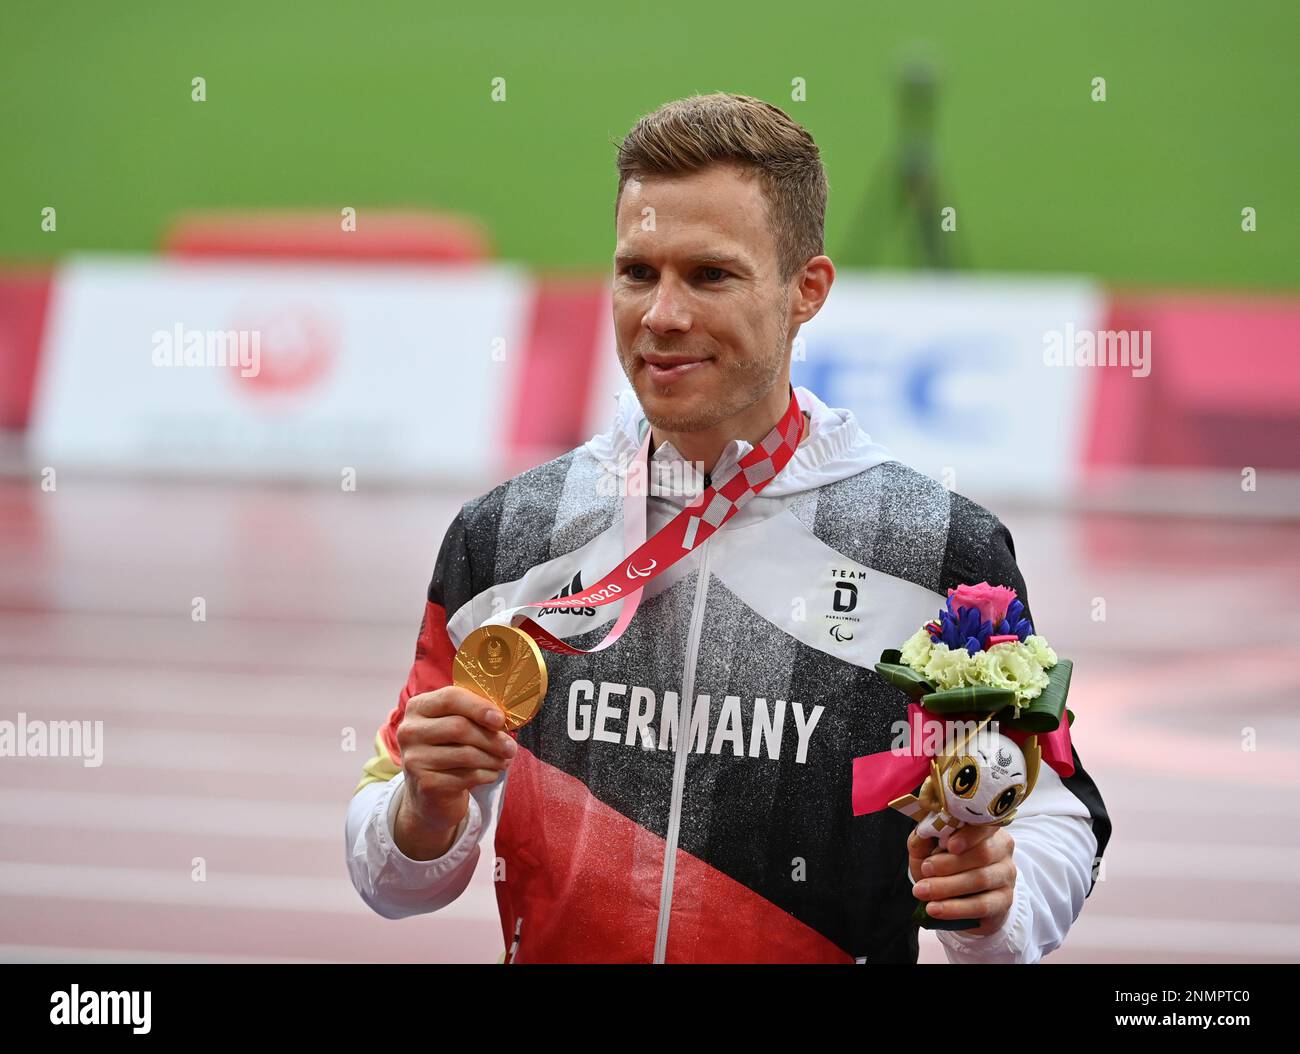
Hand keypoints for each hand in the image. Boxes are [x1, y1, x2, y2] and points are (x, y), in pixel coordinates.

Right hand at [392, 686, 516, 858]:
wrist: (430, 793)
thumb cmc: (448, 750)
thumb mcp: (454, 725)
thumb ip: (473, 715)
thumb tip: (502, 718)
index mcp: (418, 707)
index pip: (450, 698)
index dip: (479, 707)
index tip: (501, 719)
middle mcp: (410, 731)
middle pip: (459, 727)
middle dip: (491, 737)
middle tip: (511, 747)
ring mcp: (415, 758)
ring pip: (465, 753)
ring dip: (493, 758)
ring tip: (505, 760)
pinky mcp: (426, 784)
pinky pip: (466, 776)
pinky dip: (486, 774)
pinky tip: (492, 773)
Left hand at [907, 824, 1015, 935]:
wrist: (960, 898)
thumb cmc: (944, 865)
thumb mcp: (929, 848)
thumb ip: (925, 839)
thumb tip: (922, 834)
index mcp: (985, 829)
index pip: (985, 825)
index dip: (969, 835)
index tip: (949, 845)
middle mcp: (1001, 849)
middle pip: (982, 854)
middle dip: (948, 864)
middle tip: (924, 870)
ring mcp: (1006, 875)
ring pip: (980, 879)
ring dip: (947, 887)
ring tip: (922, 891)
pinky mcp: (1004, 901)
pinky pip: (981, 905)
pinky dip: (955, 908)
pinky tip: (935, 909)